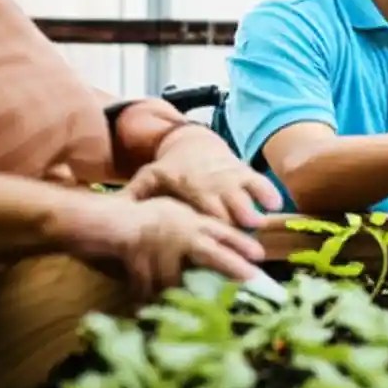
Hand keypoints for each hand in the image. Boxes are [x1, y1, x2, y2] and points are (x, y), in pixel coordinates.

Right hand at [57, 196, 266, 299]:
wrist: (105, 220)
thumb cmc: (142, 218)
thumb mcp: (174, 216)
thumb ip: (195, 230)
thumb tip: (221, 251)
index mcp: (189, 221)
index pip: (221, 231)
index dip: (241, 244)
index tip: (260, 256)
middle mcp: (179, 233)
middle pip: (212, 251)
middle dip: (233, 266)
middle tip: (251, 278)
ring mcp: (160, 248)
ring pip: (179, 278)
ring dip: (186, 295)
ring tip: (200, 311)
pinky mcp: (140, 262)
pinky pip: (149, 289)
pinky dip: (151, 302)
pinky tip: (153, 315)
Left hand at [125, 126, 282, 228]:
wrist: (193, 143)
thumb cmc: (171, 170)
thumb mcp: (150, 178)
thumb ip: (135, 195)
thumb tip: (112, 215)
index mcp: (189, 186)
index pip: (200, 207)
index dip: (208, 223)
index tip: (212, 240)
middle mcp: (213, 181)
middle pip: (225, 205)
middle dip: (233, 223)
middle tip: (241, 244)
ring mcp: (230, 176)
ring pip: (245, 194)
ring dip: (252, 209)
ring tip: (258, 225)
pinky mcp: (244, 172)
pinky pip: (260, 181)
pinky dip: (268, 193)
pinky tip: (275, 205)